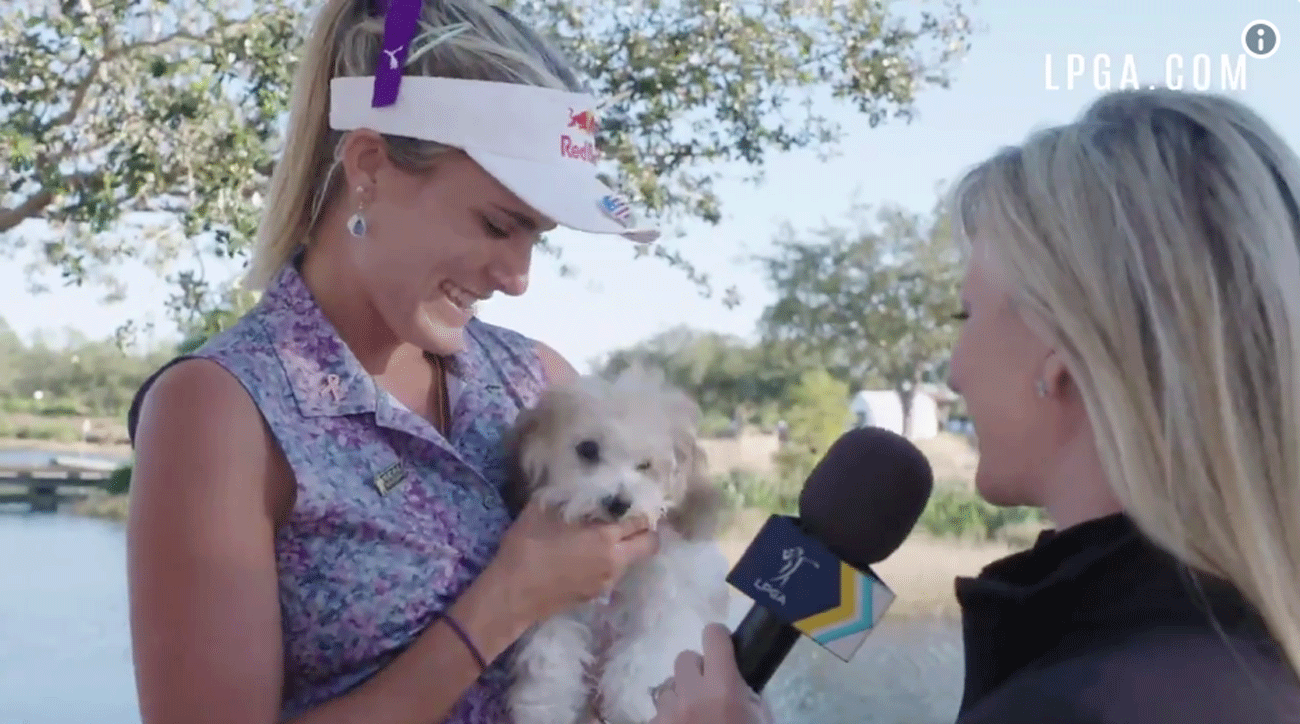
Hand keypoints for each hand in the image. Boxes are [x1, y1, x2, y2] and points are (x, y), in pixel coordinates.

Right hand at [489, 498, 659, 621]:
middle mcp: (614, 562)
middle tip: (629, 518)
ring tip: (605, 535)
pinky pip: (614, 574)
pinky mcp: (595, 596)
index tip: (635, 499)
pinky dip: (610, 562)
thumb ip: (566, 494)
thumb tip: (578, 480)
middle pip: (650, 546)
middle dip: (646, 531)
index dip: (643, 508)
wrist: (511, 596)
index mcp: (605, 538)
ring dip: (627, 547)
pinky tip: (587, 555)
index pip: (642, 521)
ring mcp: (607, 582)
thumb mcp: (541, 510)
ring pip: (632, 561)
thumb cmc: (526, 548)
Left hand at [649, 623, 774, 723]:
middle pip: (684, 658)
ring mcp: (668, 714)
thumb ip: (749, 693)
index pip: (714, 637)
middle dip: (696, 670)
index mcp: (723, 689)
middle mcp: (691, 695)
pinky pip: (658, 713)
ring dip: (680, 696)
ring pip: (668, 687)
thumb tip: (739, 676)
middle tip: (709, 690)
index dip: (719, 638)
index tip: (723, 645)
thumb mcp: (762, 719)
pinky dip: (669, 719)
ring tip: (694, 715)